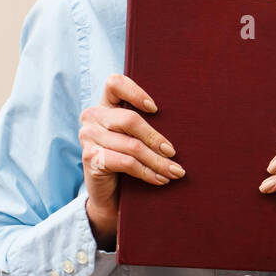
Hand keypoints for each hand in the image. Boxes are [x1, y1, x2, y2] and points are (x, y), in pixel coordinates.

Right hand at [79, 73, 184, 247]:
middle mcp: (92, 116)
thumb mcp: (137, 137)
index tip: (156, 108)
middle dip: (156, 139)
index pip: (114, 83)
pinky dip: (147, 172)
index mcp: (106, 104)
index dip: (135, 91)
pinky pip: (126, 162)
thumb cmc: (130, 159)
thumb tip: (187, 122)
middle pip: (130, 120)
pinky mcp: (90, 158)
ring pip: (131, 146)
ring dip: (158, 161)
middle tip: (174, 153)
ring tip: (175, 171)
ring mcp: (88, 137)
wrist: (109, 193)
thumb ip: (147, 124)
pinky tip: (160, 179)